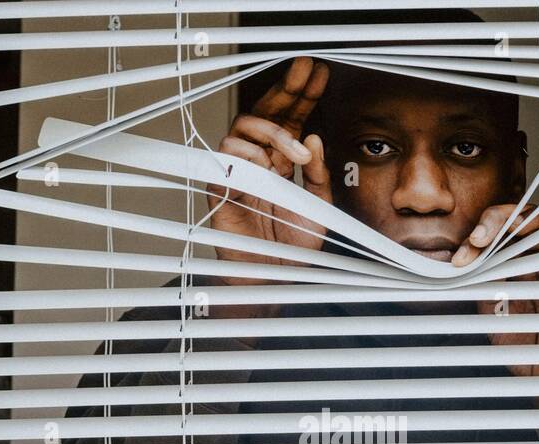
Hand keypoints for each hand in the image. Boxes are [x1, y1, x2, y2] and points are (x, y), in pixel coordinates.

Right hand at [208, 57, 331, 282]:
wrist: (274, 280)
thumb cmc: (291, 246)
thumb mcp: (319, 207)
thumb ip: (318, 174)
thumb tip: (313, 137)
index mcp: (280, 162)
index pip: (289, 119)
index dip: (302, 94)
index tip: (319, 71)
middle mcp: (258, 162)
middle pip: (264, 113)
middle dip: (285, 89)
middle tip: (304, 70)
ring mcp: (237, 174)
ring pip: (240, 130)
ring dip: (272, 134)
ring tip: (294, 154)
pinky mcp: (219, 190)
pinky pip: (224, 160)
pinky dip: (246, 158)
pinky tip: (267, 167)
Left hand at [459, 204, 538, 407]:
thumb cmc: (518, 344)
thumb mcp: (489, 308)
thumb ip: (482, 281)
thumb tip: (465, 255)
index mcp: (518, 262)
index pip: (507, 229)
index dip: (488, 227)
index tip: (468, 247)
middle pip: (536, 221)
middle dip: (509, 219)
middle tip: (484, 234)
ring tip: (521, 226)